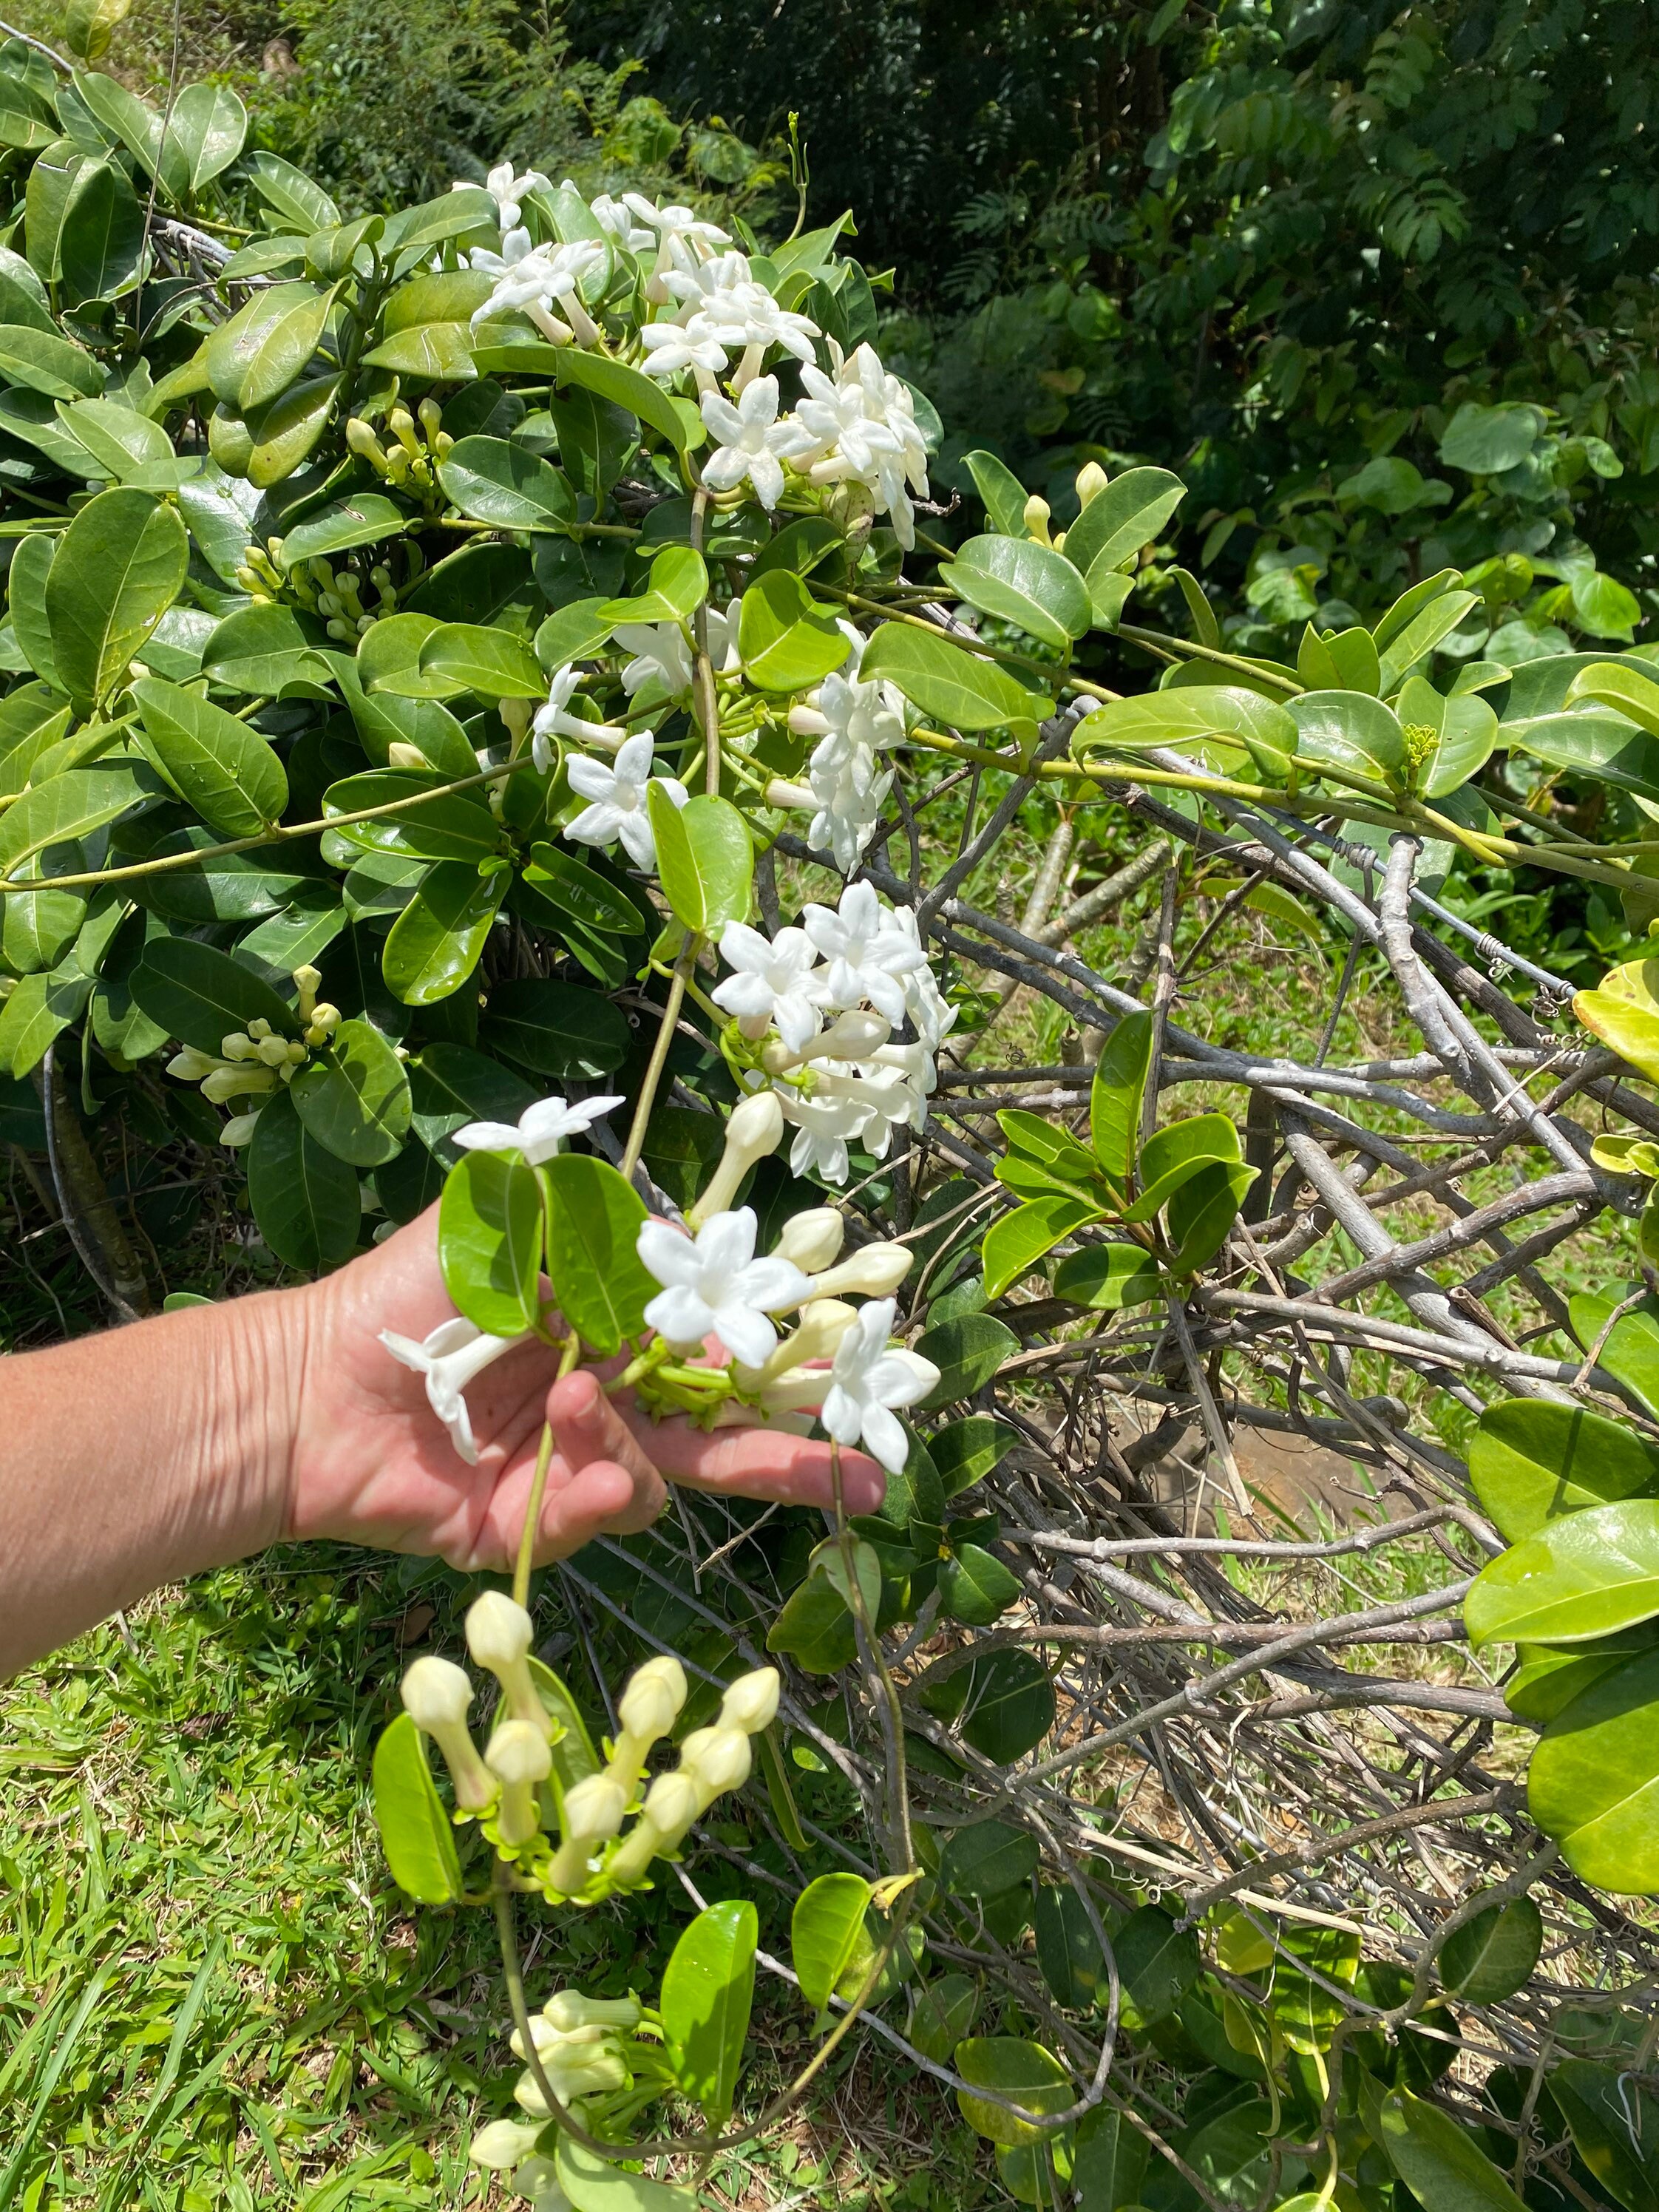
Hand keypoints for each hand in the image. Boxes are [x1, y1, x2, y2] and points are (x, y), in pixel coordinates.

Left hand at [285, 1207, 883, 1570]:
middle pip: (727, 1428)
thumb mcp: (514, 1223)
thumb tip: (697, 1250)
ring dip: (640, 1438)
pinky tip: (571, 1447)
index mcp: (612, 1325)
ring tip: (573, 1398)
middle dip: (798, 1450)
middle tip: (866, 1476)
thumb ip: (608, 1231)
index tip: (837, 1355)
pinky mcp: (547, 1523)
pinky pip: (613, 1509)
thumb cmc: (411, 1292)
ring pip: (675, 1473)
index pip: (720, 1342)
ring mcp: (583, 1465)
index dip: (780, 1354)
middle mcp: (612, 1397)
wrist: (312, 1391)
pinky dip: (603, 1480)